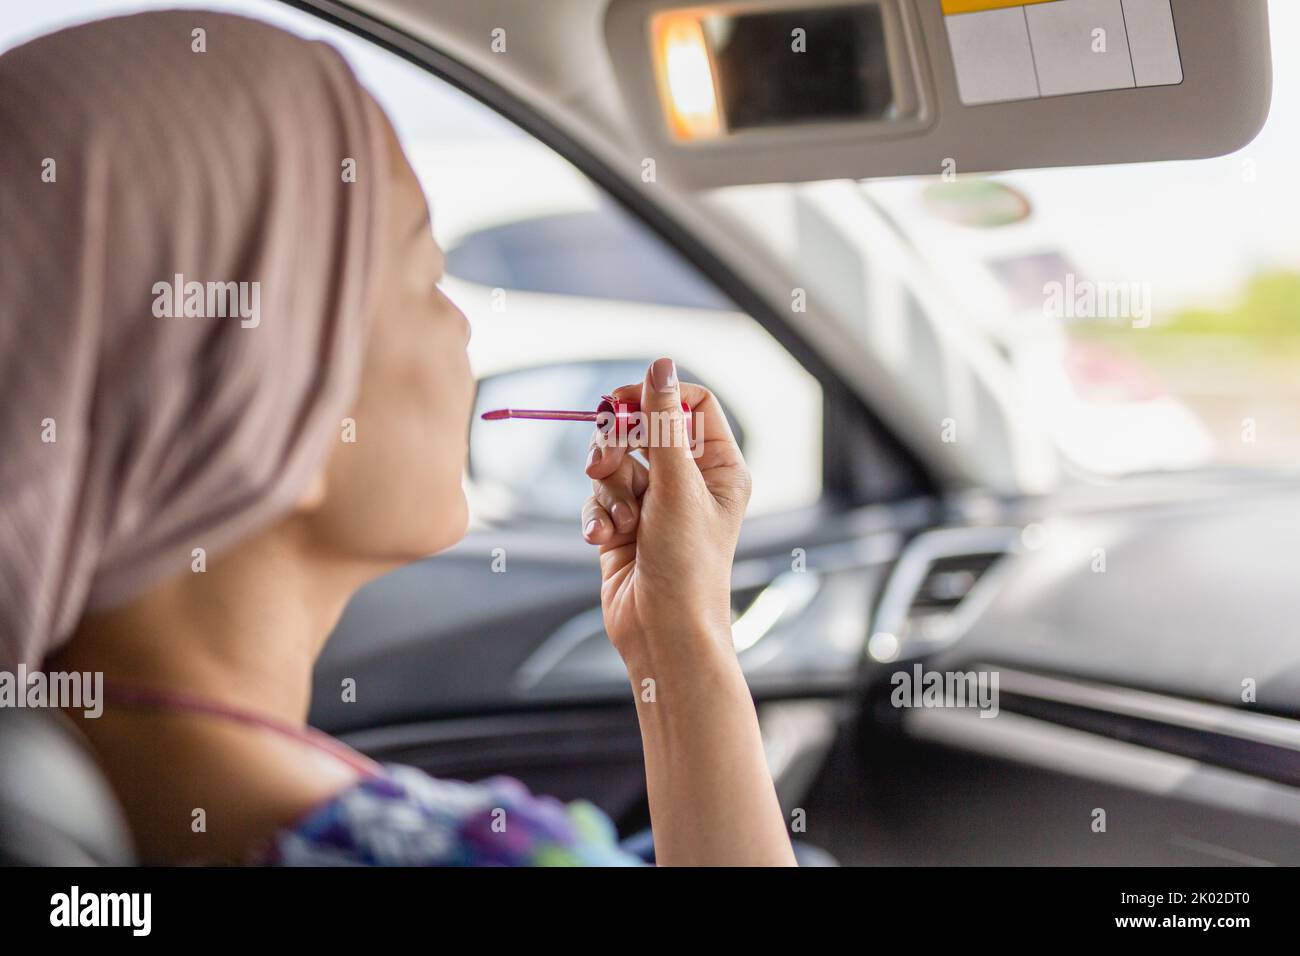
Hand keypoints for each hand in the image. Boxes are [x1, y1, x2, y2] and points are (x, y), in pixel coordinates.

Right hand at [580, 358, 750, 663]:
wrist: (662, 632)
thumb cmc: (687, 565)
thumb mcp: (677, 486)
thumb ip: (663, 423)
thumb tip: (660, 364)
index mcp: (720, 467)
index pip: (690, 404)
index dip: (655, 397)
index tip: (621, 401)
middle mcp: (690, 482)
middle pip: (644, 429)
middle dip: (619, 444)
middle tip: (604, 460)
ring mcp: (655, 504)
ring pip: (616, 463)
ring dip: (608, 487)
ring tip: (618, 518)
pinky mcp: (624, 526)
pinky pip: (600, 497)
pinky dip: (597, 514)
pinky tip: (604, 539)